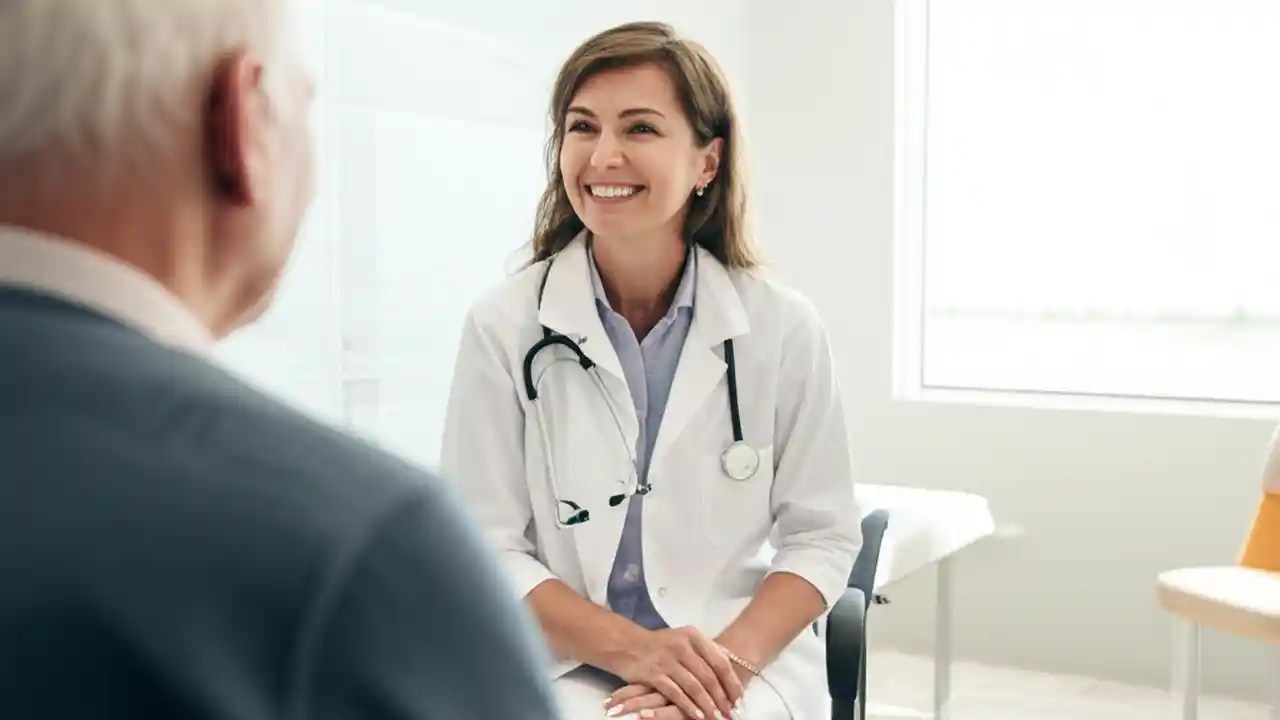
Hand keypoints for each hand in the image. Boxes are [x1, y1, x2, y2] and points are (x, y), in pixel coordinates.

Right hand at [613, 626, 744, 719]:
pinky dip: (689, 706)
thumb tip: (727, 675)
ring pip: (695, 687)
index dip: (731, 681)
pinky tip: (698, 716)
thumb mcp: (683, 640)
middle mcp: (682, 645)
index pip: (719, 661)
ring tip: (718, 717)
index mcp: (693, 636)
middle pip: (709, 676)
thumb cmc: (659, 645)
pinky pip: (676, 694)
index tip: (740, 697)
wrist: (627, 644)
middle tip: (731, 712)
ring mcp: (667, 660)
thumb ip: (702, 653)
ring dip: (708, 705)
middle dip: (722, 698)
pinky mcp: (654, 674)